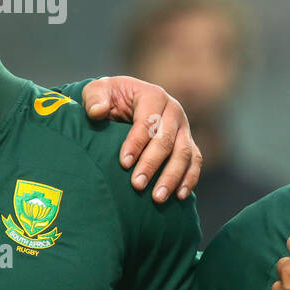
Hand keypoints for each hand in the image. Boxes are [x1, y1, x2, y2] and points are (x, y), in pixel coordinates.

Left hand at [83, 76, 201, 201]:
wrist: (125, 102)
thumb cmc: (109, 98)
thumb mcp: (98, 91)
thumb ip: (95, 98)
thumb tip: (98, 112)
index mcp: (153, 96)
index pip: (147, 121)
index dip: (136, 143)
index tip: (124, 164)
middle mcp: (173, 111)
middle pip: (167, 140)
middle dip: (152, 164)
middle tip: (136, 185)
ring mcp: (183, 129)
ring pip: (184, 153)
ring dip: (172, 177)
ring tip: (157, 198)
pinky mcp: (188, 143)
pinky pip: (194, 162)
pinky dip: (189, 179)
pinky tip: (179, 196)